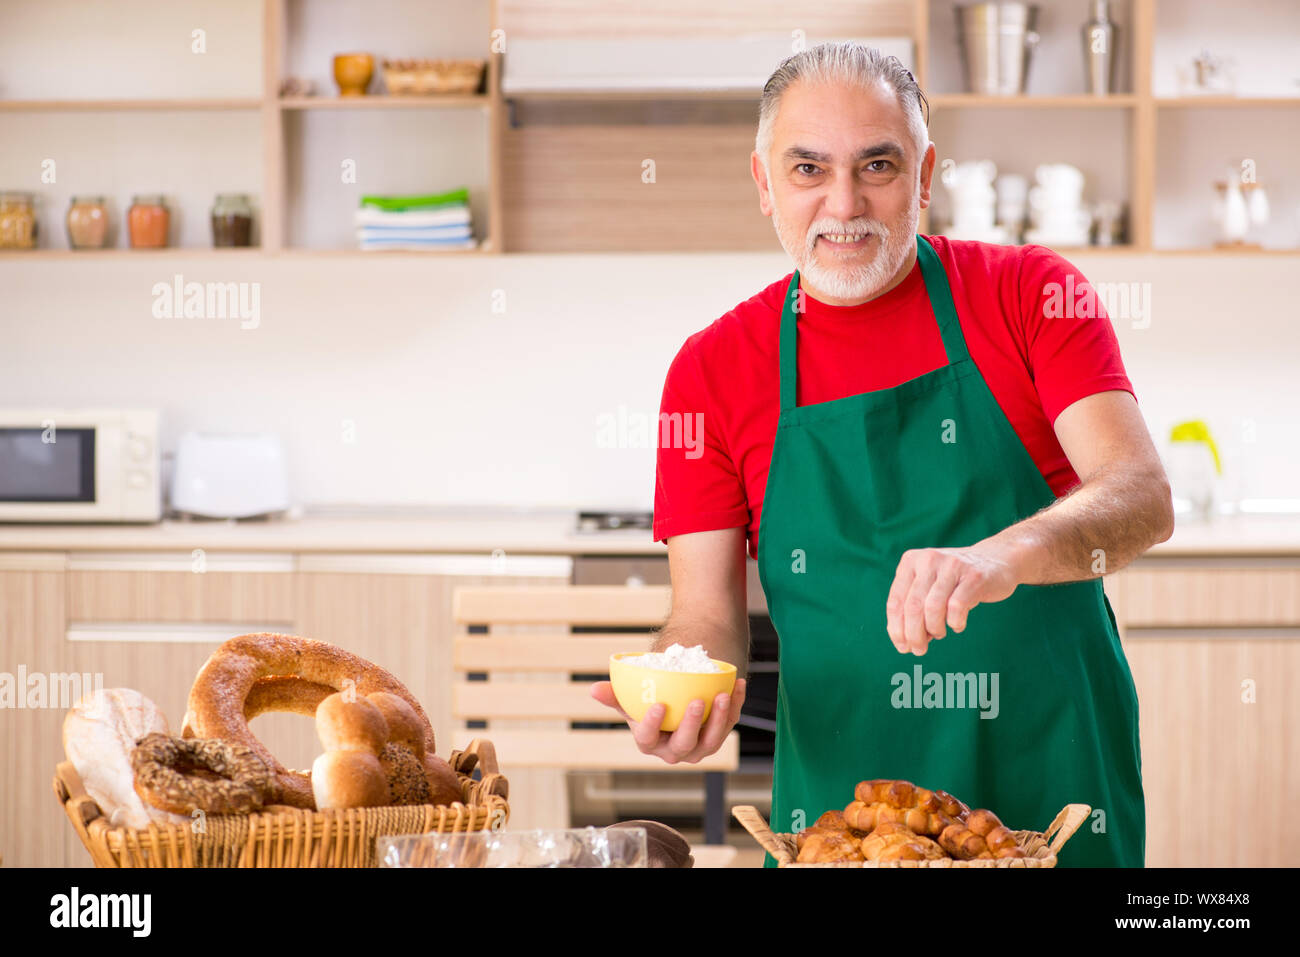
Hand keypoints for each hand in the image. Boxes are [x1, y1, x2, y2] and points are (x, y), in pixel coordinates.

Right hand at [590, 678, 746, 764]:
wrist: (676, 696)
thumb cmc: (650, 698)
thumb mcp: (631, 698)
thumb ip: (614, 695)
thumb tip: (594, 689)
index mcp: (650, 742)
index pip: (648, 739)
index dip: (652, 726)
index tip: (658, 706)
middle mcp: (676, 750)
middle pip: (684, 744)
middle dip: (692, 725)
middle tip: (697, 701)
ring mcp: (700, 746)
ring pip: (712, 740)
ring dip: (719, 718)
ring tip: (722, 695)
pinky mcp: (719, 734)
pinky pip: (730, 723)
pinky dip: (736, 704)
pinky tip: (737, 685)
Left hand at [885, 545, 1020, 655]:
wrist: (996, 560)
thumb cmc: (955, 581)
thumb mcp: (928, 586)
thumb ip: (913, 608)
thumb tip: (903, 641)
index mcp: (910, 561)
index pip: (895, 601)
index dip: (896, 629)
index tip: (902, 647)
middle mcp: (928, 560)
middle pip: (912, 607)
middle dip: (913, 635)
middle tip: (919, 651)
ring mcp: (952, 566)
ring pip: (933, 608)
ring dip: (934, 629)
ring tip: (939, 634)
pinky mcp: (974, 577)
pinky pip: (957, 607)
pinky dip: (955, 623)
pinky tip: (957, 625)